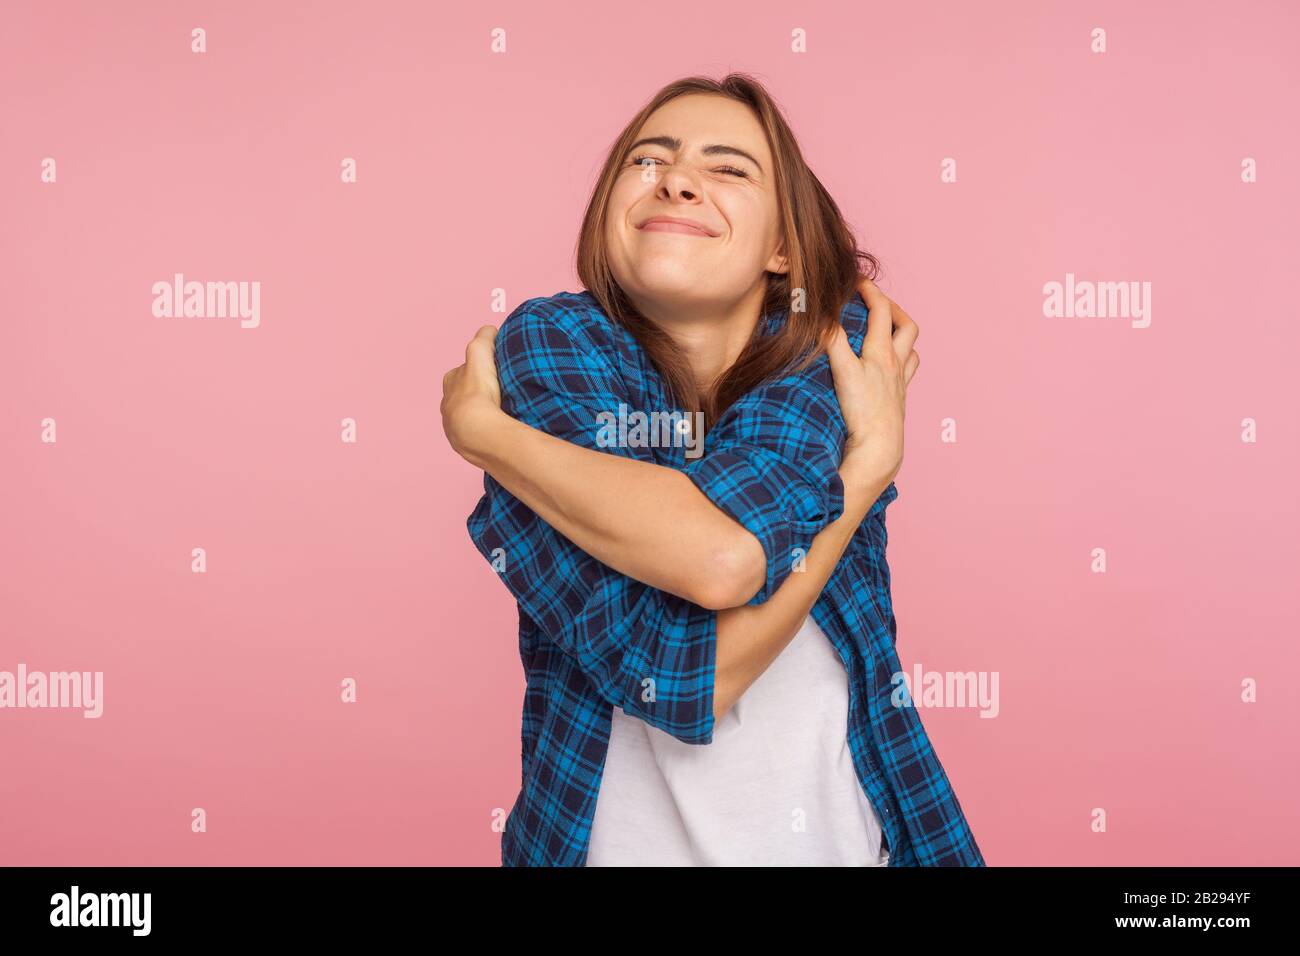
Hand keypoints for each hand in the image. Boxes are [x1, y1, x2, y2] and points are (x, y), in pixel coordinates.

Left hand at [440, 324, 504, 466]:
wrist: (478, 432)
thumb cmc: (477, 393)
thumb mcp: (479, 354)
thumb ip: (484, 339)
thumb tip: (490, 329)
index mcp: (450, 384)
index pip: (460, 372)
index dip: (475, 368)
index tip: (489, 369)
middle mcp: (448, 407)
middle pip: (462, 395)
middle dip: (476, 393)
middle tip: (496, 392)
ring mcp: (455, 429)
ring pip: (469, 417)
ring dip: (481, 414)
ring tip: (500, 413)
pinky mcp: (467, 446)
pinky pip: (477, 436)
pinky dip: (485, 431)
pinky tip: (498, 431)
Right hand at [826, 277, 919, 510]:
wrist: (879, 447)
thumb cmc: (862, 410)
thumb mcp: (843, 370)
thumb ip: (832, 340)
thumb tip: (819, 314)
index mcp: (882, 352)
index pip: (881, 310)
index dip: (870, 290)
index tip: (857, 281)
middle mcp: (896, 364)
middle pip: (906, 325)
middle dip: (892, 308)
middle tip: (876, 303)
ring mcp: (900, 382)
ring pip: (911, 349)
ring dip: (902, 334)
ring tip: (887, 330)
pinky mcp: (898, 399)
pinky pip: (908, 372)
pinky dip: (903, 360)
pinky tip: (891, 365)